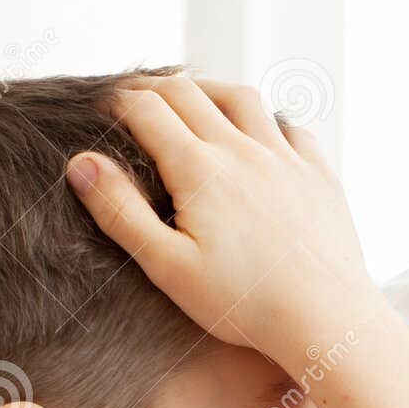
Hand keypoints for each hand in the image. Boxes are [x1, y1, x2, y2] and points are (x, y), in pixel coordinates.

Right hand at [65, 75, 380, 368]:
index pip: (147, 110)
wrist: (326, 319)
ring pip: (243, 98)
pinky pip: (292, 128)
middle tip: (135, 97)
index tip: (102, 107)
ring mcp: (287, 159)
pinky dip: (268, 120)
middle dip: (154, 87)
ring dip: (209, 90)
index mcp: (200, 170)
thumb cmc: (246, 306)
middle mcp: (244, 151)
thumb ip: (121, 211)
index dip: (118, 102)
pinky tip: (262, 134)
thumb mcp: (169, 267)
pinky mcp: (319, 176)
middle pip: (189, 93)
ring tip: (193, 99)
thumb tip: (82, 163)